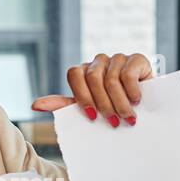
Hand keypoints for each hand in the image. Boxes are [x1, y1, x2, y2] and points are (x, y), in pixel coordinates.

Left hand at [30, 53, 153, 127]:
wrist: (145, 108)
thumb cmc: (112, 108)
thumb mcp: (88, 109)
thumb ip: (63, 105)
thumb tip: (34, 104)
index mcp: (84, 71)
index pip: (74, 74)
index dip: (81, 96)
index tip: (91, 117)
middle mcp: (99, 61)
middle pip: (93, 78)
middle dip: (103, 104)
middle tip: (113, 122)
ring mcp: (117, 58)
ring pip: (111, 79)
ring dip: (120, 103)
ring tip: (128, 118)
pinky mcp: (136, 59)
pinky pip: (128, 73)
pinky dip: (132, 91)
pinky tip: (136, 101)